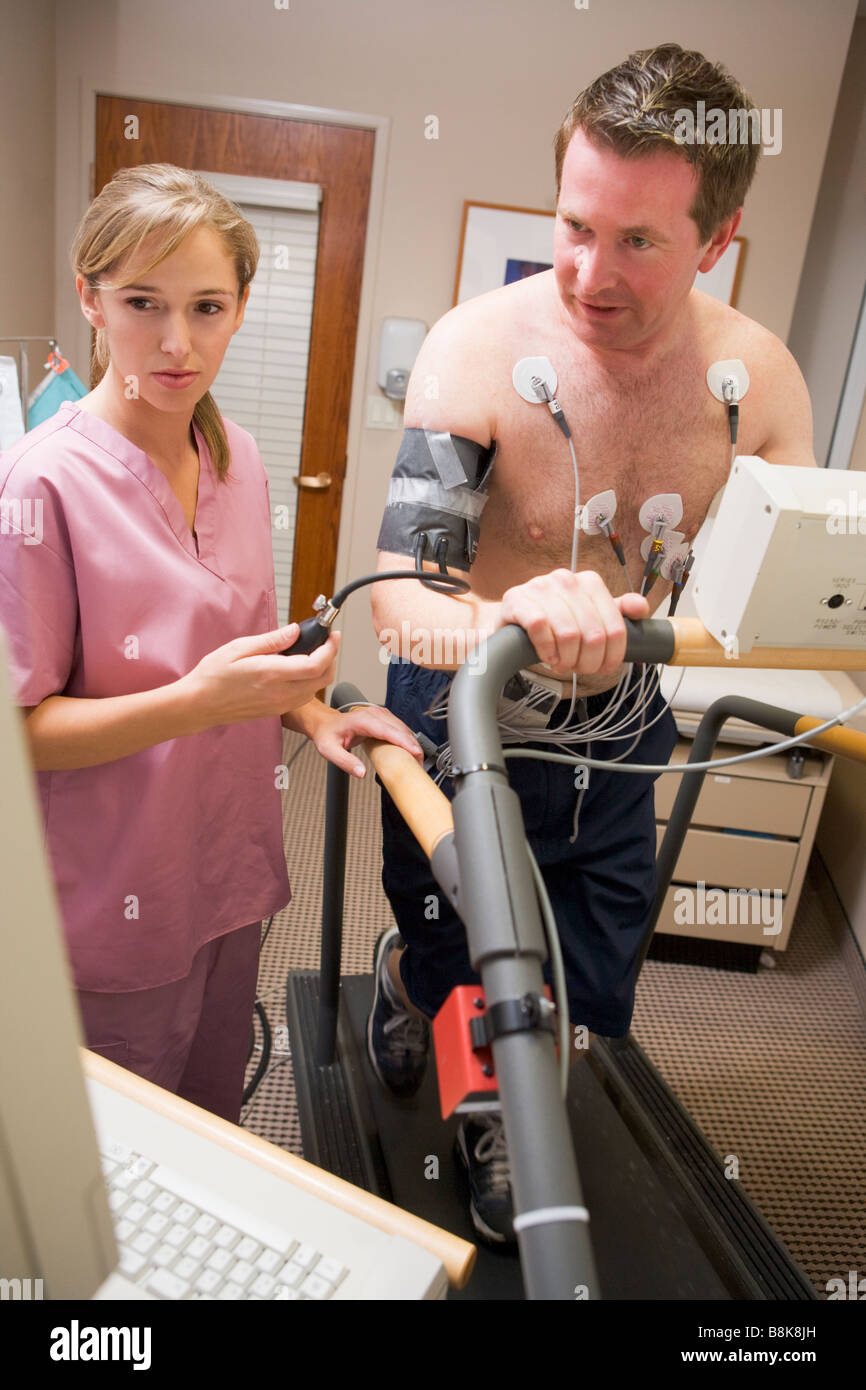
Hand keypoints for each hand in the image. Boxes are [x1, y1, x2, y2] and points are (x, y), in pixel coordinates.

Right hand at [181, 624, 339, 729]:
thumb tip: (295, 630)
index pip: (316, 664)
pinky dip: (311, 681)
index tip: (332, 635)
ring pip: (317, 688)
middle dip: (331, 657)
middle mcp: (280, 693)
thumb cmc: (213, 676)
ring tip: (313, 652)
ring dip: (322, 670)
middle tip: (326, 641)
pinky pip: (305, 696)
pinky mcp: (278, 711)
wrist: (200, 705)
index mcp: (271, 674)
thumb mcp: (239, 648)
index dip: (330, 648)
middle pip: (324, 678)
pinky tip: (299, 669)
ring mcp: (280, 705)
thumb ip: (271, 640)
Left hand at [309, 704, 423, 778]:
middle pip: (400, 729)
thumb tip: (362, 773)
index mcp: (362, 720)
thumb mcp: (329, 751)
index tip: (416, 753)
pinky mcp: (384, 718)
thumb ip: (345, 762)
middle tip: (419, 766)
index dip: (404, 741)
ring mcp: (380, 714)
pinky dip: (407, 739)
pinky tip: (410, 752)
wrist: (325, 723)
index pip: (388, 730)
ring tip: (417, 762)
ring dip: (412, 743)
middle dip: (413, 746)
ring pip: (403, 728)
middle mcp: (373, 714)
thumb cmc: (327, 735)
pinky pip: (400, 728)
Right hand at [498, 569, 648, 677]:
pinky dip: (546, 650)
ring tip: (561, 663)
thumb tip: (641, 608)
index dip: (613, 655)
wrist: (512, 621)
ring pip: (569, 634)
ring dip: (567, 659)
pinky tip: (546, 656)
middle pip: (593, 635)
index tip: (604, 668)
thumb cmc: (553, 621)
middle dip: (588, 661)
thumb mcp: (588, 616)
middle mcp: (566, 579)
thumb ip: (616, 612)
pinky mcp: (517, 599)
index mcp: (590, 581)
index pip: (615, 627)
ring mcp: (540, 587)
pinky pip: (540, 628)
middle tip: (579, 668)